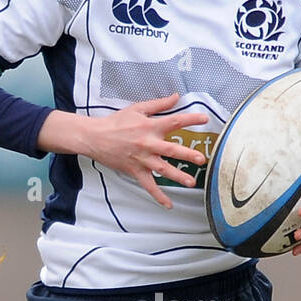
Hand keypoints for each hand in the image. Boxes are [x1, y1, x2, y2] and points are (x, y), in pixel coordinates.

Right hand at [39, 94, 208, 208]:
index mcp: (150, 126)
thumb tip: (176, 96)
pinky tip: (169, 204)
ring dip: (178, 176)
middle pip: (171, 149)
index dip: (190, 119)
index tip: (205, 119)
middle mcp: (148, 144)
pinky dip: (158, 196)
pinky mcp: (135, 171)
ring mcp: (142, 159)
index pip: (174, 121)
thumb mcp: (137, 108)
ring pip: (163, 169)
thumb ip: (159, 104)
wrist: (95, 137)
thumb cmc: (116, 122)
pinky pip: (148, 186)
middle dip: (187, 155)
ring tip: (192, 183)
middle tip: (201, 159)